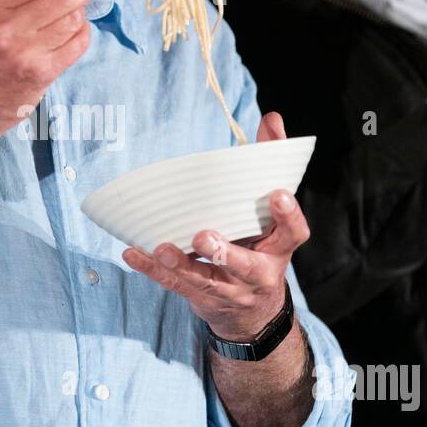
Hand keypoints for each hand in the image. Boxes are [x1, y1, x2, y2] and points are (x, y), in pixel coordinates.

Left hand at [121, 112, 310, 338]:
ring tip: (162, 249)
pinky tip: (134, 253)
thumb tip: (271, 117)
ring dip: (182, 265)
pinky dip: (152, 270)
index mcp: (279, 246)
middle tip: (205, 236)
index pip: (293, 232)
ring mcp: (229, 289)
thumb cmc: (259, 243)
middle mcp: (258, 272)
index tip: (276, 194)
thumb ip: (269, 163)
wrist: (252, 310)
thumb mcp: (270, 212)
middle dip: (226, 253)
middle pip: (246, 266)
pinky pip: (175, 284)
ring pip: (205, 280)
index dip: (288, 215)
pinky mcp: (201, 296)